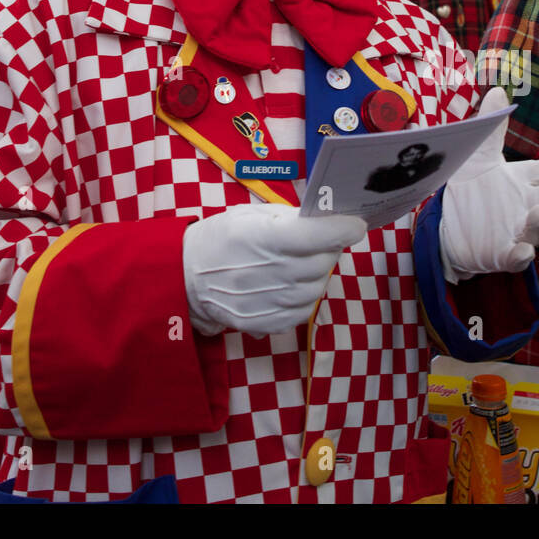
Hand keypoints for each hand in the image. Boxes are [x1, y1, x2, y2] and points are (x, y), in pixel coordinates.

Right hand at [182, 204, 366, 337]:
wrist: (183, 279)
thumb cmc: (219, 239)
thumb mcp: (248, 215)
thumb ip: (288, 218)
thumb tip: (326, 221)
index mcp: (259, 238)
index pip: (313, 235)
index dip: (340, 229)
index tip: (356, 224)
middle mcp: (266, 273)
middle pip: (322, 262)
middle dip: (329, 248)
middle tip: (321, 240)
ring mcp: (266, 302)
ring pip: (317, 288)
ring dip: (318, 273)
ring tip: (301, 262)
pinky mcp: (266, 323)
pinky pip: (303, 310)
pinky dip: (305, 296)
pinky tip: (291, 283)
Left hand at [440, 88, 538, 277]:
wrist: (447, 227)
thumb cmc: (472, 192)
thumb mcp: (478, 158)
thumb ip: (491, 128)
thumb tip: (499, 92)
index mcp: (526, 180)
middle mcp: (529, 205)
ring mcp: (519, 231)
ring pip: (538, 228)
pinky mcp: (504, 254)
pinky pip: (517, 256)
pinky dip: (521, 254)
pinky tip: (523, 250)